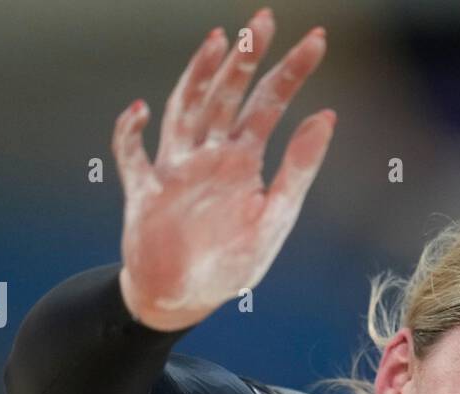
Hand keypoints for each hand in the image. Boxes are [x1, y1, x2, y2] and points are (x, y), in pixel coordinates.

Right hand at [111, 7, 334, 330]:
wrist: (183, 299)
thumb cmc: (230, 264)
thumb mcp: (275, 217)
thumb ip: (299, 168)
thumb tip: (328, 116)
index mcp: (242, 160)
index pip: (269, 104)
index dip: (291, 71)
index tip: (317, 40)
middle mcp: (208, 155)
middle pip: (227, 94)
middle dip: (246, 57)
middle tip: (265, 18)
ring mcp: (174, 169)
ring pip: (185, 109)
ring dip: (198, 75)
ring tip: (217, 41)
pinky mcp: (144, 192)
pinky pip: (131, 155)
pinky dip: (131, 132)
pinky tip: (140, 110)